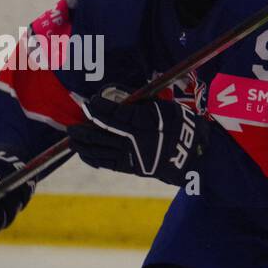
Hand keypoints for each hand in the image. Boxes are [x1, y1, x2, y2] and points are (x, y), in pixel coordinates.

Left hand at [67, 88, 205, 185]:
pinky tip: (85, 154)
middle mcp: (134, 139)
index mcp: (142, 121)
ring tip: (73, 139)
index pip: (111, 113)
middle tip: (72, 126)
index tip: (90, 102)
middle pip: (100, 132)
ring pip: (100, 149)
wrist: (195, 154)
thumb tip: (116, 99)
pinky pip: (108, 163)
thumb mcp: (162, 106)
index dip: (96, 107)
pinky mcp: (134, 167)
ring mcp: (133, 155)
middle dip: (83, 128)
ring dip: (83, 144)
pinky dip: (93, 158)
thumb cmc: (180, 124)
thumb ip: (139, 104)